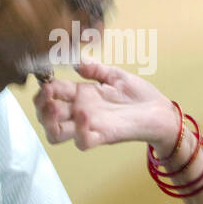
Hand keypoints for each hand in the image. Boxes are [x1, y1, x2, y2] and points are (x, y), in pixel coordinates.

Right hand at [33, 61, 180, 154]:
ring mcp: (91, 126)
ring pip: (56, 134)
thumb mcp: (115, 76)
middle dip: (40, 106)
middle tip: (47, 95)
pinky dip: (79, 131)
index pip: (53, 93)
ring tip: (53, 107)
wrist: (161, 112)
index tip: (46, 78)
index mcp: (82, 95)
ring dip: (49, 121)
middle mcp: (81, 112)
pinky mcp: (105, 136)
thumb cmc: (140, 95)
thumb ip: (96, 70)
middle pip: (47, 117)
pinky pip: (83, 142)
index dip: (45, 87)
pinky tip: (84, 114)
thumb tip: (75, 61)